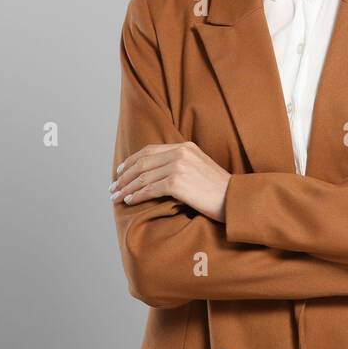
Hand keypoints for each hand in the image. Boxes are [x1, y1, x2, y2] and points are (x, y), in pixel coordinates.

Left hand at [110, 142, 231, 222]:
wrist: (235, 198)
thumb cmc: (219, 189)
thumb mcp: (201, 167)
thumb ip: (182, 164)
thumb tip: (157, 174)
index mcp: (185, 147)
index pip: (150, 150)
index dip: (131, 161)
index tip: (120, 171)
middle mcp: (181, 153)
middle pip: (143, 163)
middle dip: (124, 176)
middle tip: (113, 187)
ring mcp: (179, 167)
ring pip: (143, 177)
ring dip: (126, 188)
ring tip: (116, 197)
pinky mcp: (177, 183)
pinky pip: (150, 189)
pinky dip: (137, 196)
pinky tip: (130, 201)